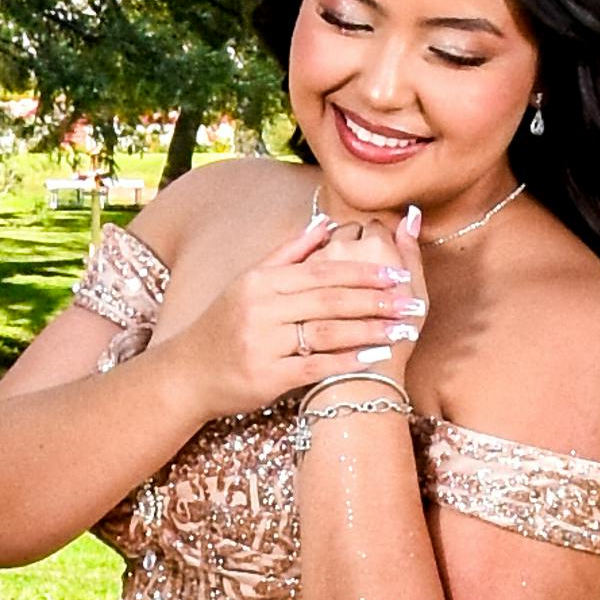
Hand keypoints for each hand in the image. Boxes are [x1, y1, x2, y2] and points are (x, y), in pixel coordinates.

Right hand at [213, 202, 421, 418]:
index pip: (322, 272)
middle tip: (411, 302)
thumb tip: (325, 223)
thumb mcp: (249, 283)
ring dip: (369, 331)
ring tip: (401, 330)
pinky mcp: (265, 376)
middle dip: (375, 300)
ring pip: (326, 332)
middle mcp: (261, 309)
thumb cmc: (225, 326)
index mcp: (261, 282)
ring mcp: (262, 343)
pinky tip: (372, 360)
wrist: (188, 373)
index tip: (398, 273)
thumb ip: (288, 254)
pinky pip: (314, 367)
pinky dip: (345, 362)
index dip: (363, 272)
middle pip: (329, 300)